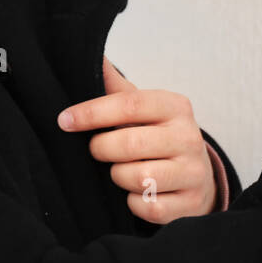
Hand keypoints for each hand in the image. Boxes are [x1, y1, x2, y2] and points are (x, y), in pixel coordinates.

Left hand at [57, 55, 216, 222]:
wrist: (197, 176)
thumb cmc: (158, 136)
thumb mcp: (143, 108)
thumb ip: (115, 86)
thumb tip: (89, 55)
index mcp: (175, 106)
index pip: (129, 104)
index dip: (91, 113)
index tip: (64, 121)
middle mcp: (189, 137)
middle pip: (128, 144)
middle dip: (101, 149)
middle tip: (97, 150)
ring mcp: (193, 172)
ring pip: (136, 177)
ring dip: (117, 176)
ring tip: (121, 170)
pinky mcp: (190, 204)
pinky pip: (146, 207)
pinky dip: (134, 202)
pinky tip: (138, 192)